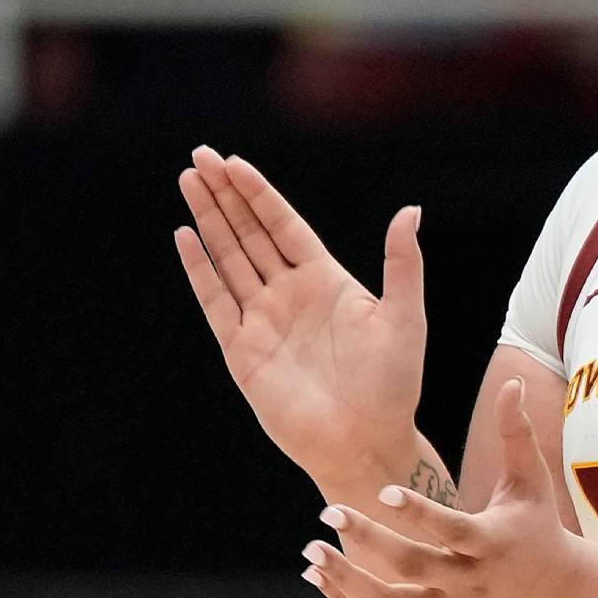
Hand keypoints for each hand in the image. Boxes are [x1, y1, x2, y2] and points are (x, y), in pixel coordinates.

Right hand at [175, 146, 424, 481]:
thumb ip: (403, 264)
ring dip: (208, 222)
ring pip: (229, 259)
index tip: (235, 162)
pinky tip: (186, 238)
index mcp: (327, 282)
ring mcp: (263, 321)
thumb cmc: (393, 385)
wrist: (366, 441)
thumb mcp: (405, 317)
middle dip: (225, 196)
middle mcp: (291, 295)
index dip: (259, 194)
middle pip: (250, 234)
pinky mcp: (243, 350)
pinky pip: (216, 302)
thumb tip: (411, 210)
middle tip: (199, 156)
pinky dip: (200, 270)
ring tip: (188, 182)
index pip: (285, 226)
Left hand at [300, 378, 591, 597]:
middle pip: (415, 567)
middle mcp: (473, 583)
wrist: (551, 595)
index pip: (452, 531)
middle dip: (369, 541)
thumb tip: (513, 381)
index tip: (382, 490)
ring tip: (311, 552)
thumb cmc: (535, 524)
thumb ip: (516, 431)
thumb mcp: (532, 479)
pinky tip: (317, 576)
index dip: (418, 512)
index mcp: (494, 543)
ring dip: (347, 581)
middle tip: (328, 510)